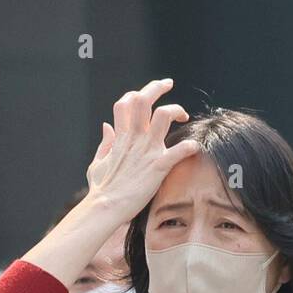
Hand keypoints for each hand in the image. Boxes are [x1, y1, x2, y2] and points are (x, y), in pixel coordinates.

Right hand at [85, 78, 199, 221]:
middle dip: (157, 87)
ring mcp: (147, 151)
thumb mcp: (97, 162)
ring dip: (176, 110)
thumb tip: (106, 125)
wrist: (105, 208)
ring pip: (163, 115)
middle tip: (168, 83)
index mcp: (120, 137)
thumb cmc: (101, 189)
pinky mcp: (157, 167)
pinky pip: (179, 151)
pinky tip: (194, 147)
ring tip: (183, 114)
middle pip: (144, 100)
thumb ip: (104, 143)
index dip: (135, 93)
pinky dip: (189, 147)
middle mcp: (134, 139)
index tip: (145, 94)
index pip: (126, 102)